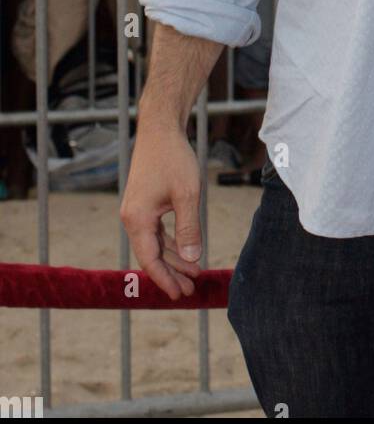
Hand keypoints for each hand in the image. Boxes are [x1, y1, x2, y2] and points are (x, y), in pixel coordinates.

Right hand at [120, 124, 202, 298]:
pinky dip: (170, 241)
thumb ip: (189, 229)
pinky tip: (185, 249)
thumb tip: (191, 258)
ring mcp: (136, 210)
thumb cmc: (173, 158)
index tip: (181, 294)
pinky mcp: (143, 203)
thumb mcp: (186, 195)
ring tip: (193, 272)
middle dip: (171, 273)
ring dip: (173, 258)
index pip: (150, 260)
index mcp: (137, 220)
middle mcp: (131, 218)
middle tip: (191, 288)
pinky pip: (155, 230)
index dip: (166, 279)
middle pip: (151, 255)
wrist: (160, 129)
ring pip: (154, 243)